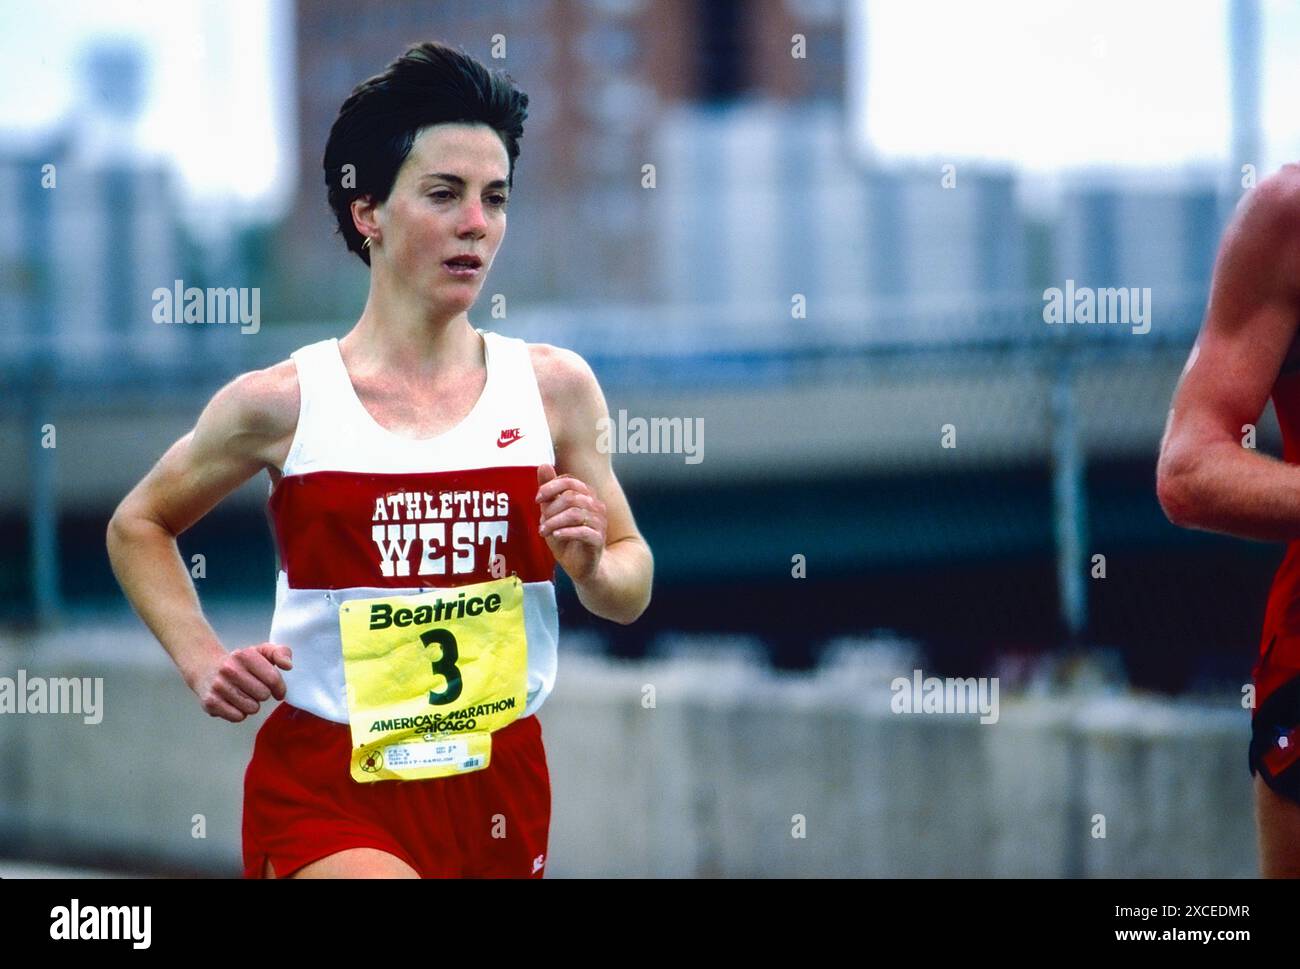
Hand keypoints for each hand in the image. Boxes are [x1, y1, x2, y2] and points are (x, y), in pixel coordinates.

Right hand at [193, 643, 292, 721]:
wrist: (207, 668)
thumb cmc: (241, 663)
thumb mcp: (261, 651)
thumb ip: (280, 653)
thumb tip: (288, 665)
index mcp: (244, 655)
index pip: (273, 679)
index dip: (280, 688)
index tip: (277, 690)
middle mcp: (229, 669)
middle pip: (263, 695)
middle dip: (263, 694)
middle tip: (255, 689)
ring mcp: (218, 686)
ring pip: (252, 708)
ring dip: (252, 704)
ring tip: (244, 695)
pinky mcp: (210, 702)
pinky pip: (238, 717)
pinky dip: (239, 713)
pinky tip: (234, 702)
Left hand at [536, 463, 605, 582]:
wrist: (582, 566)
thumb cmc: (567, 538)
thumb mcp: (552, 514)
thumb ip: (550, 492)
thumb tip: (543, 465)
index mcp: (586, 496)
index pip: (570, 481)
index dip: (551, 487)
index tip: (537, 499)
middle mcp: (596, 506)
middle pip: (571, 497)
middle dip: (551, 509)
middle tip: (541, 522)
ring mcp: (599, 523)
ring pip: (575, 514)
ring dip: (554, 522)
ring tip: (544, 531)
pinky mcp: (598, 539)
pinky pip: (583, 531)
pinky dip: (566, 532)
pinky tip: (555, 536)